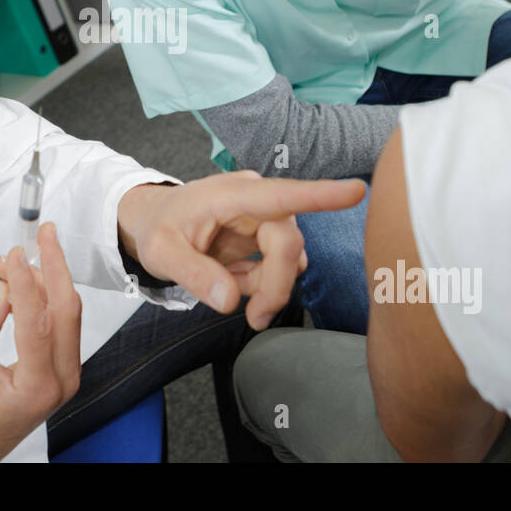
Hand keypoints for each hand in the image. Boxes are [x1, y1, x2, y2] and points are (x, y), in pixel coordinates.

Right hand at [0, 223, 80, 461]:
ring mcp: (68, 374)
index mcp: (36, 387)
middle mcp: (62, 381)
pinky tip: (30, 278)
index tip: (14, 254)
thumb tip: (3, 289)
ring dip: (49, 278)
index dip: (26, 283)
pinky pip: (63, 322)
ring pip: (69, 313)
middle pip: (68, 310)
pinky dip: (48, 295)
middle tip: (42, 233)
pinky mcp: (65, 366)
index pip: (37, 323)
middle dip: (55, 266)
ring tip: (19, 258)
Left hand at [116, 173, 365, 330]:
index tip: (356, 191)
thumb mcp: (160, 252)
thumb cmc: (158, 228)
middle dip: (275, 285)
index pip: (280, 195)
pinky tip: (234, 276)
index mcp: (231, 194)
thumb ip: (192, 274)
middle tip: (255, 319)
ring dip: (264, 285)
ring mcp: (265, 217)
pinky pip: (279, 266)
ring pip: (287, 259)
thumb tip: (229, 300)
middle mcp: (255, 200)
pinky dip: (260, 282)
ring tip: (225, 282)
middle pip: (287, 244)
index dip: (320, 195)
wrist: (154, 221)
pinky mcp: (268, 234)